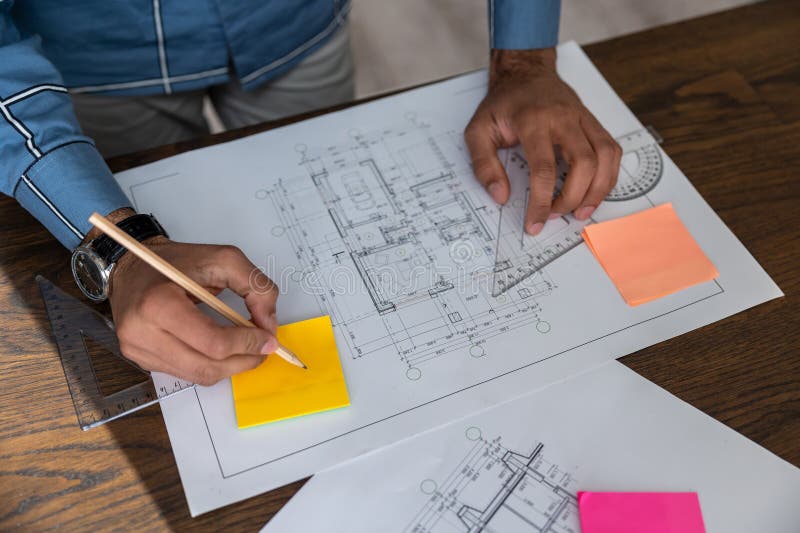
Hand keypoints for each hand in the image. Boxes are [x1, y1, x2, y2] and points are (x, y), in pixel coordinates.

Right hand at [109, 235, 278, 385]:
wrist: (132, 267)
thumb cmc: (175, 261)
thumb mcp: (223, 258)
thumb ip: (255, 286)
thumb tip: (268, 325)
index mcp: (159, 304)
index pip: (213, 342)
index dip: (247, 344)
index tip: (267, 338)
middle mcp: (142, 333)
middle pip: (207, 366)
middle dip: (244, 361)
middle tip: (263, 349)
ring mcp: (138, 350)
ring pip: (198, 376)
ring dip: (230, 367)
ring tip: (246, 350)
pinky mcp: (140, 359)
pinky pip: (186, 373)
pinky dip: (210, 365)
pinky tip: (220, 350)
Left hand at [465, 48, 621, 234]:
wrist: (525, 72)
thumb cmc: (502, 104)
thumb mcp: (477, 130)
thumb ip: (483, 165)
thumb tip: (500, 196)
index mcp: (532, 121)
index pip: (543, 169)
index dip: (541, 201)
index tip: (535, 223)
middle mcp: (563, 118)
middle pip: (583, 163)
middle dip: (572, 198)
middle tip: (556, 215)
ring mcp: (583, 118)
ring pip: (605, 156)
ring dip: (598, 190)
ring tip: (581, 211)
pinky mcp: (593, 122)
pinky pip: (612, 150)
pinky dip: (609, 175)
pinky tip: (594, 191)